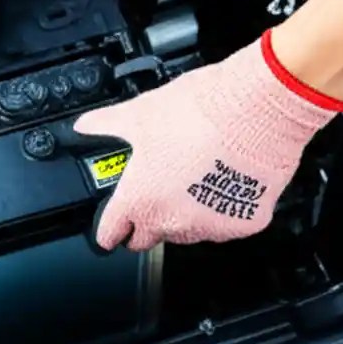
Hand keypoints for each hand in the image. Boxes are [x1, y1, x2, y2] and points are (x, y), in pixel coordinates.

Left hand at [74, 31, 342, 251]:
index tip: (112, 226)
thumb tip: (86, 125)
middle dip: (147, 221)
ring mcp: (209, 226)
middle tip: (157, 189)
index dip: (108, 228)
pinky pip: (227, 224)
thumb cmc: (200, 109)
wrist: (256, 106)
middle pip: (149, 237)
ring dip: (186, 213)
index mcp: (140, 200)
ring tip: (195, 174)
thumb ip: (107, 124)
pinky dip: (224, 207)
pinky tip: (224, 177)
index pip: (111, 235)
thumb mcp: (141, 113)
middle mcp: (172, 221)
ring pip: (188, 232)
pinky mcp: (244, 224)